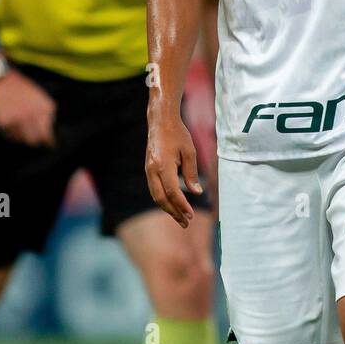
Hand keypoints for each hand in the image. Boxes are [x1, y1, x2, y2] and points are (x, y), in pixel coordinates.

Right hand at [0, 70, 56, 146]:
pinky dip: (12, 134)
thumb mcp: (41, 97)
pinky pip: (10, 136)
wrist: (1, 79)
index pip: (47, 134)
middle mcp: (31, 116)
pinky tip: (13, 126)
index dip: (49, 142)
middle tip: (34, 139)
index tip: (49, 146)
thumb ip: (47, 113)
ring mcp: (17, 120)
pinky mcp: (3, 122)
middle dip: (35, 140)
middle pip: (34, 140)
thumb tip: (50, 130)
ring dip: (23, 137)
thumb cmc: (23, 87)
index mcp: (43, 109)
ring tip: (22, 130)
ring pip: (21, 139)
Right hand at [145, 109, 201, 227]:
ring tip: (180, 218)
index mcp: (163, 165)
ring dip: (167, 208)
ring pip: (156, 196)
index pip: (172, 192)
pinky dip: (163, 199)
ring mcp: (148, 170)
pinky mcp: (148, 169)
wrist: (160, 121)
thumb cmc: (178, 134)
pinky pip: (154, 189)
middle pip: (161, 198)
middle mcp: (152, 170)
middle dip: (174, 212)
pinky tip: (172, 204)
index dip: (181, 205)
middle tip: (186, 223)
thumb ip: (192, 173)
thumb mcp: (190, 152)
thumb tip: (196, 193)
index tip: (191, 215)